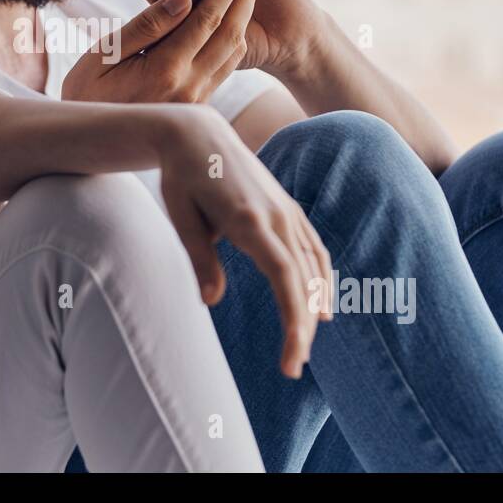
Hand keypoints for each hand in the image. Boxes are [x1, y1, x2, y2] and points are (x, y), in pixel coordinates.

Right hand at [61, 0, 262, 103]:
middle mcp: (188, 89)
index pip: (206, 19)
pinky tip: (231, 21)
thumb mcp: (104, 54)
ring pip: (232, 53)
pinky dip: (232, 40)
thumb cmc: (86, 93)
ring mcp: (196, 102)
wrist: (85, 144)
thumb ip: (146, 25)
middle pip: (230, 34)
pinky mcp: (197, 108)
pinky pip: (223, 69)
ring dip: (243, 17)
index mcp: (164, 71)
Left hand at [153, 104, 332, 376]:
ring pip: (313, 267)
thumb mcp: (181, 216)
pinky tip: (321, 306)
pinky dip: (321, 279)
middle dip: (301, 328)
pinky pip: (314, 249)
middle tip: (292, 368)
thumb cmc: (181, 177)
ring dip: (313, 308)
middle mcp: (276, 216)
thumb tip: (211, 300)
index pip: (284, 278)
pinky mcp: (288, 209)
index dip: (293, 321)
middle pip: (302, 280)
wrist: (197, 134)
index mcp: (249, 219)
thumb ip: (200, 258)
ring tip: (303, 347)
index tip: (291, 357)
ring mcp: (287, 211)